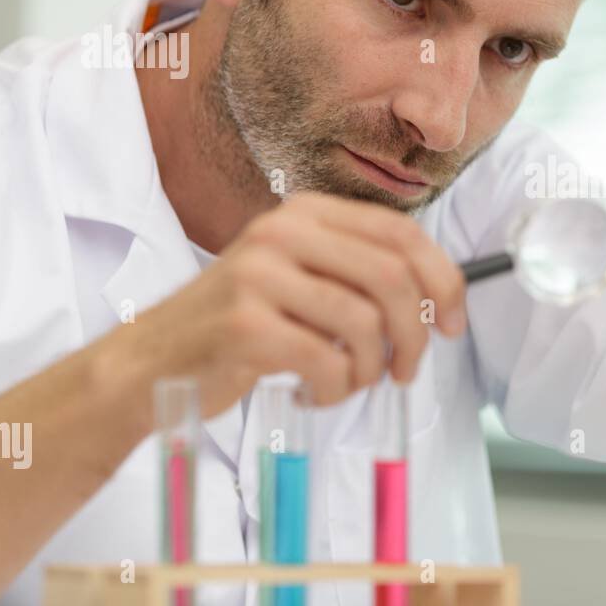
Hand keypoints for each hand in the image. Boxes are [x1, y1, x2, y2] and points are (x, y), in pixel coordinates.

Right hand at [95, 192, 466, 418]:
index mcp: (305, 212)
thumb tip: (442, 301)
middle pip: (393, 278)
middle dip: (415, 334)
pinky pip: (327, 363)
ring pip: (365, 325)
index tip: (454, 325)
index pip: (402, 233)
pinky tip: (309, 393)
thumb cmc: (241, 324)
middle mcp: (283, 231)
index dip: (444, 281)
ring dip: (370, 369)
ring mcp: (260, 274)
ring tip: (346, 382)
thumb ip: (358, 273)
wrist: (152, 361)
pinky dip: (333, 391)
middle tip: (404, 370)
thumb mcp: (299, 276)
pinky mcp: (244, 323)